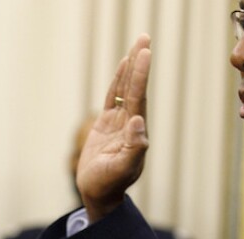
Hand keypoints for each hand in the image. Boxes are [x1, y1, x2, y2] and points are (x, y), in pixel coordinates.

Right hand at [77, 34, 151, 220]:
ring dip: (131, 68)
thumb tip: (138, 121)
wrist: (99, 195)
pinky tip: (122, 67)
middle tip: (144, 38)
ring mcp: (119, 123)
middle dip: (139, 63)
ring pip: (125, 89)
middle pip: (135, 87)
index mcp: (136, 131)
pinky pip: (113, 98)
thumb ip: (133, 147)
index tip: (144, 54)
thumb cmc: (110, 186)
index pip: (138, 97)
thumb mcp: (122, 170)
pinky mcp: (107, 125)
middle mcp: (131, 123)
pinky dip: (118, 82)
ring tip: (137, 45)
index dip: (140, 75)